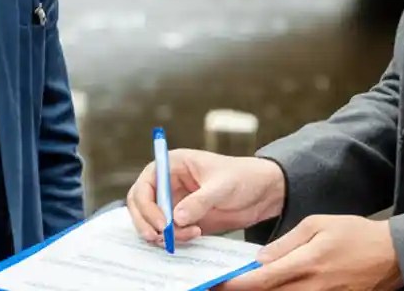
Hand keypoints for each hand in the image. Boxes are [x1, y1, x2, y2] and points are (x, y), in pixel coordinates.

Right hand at [126, 149, 284, 243]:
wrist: (262, 193)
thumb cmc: (243, 177)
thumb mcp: (222, 187)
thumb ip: (199, 201)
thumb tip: (176, 218)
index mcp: (173, 165)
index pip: (145, 184)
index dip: (147, 205)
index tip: (162, 224)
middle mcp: (168, 182)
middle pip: (140, 204)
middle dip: (147, 222)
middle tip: (160, 238)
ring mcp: (174, 201)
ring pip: (152, 221)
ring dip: (163, 233)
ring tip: (189, 234)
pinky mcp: (183, 218)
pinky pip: (167, 231)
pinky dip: (174, 238)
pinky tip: (194, 234)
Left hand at [219, 215, 402, 290]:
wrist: (391, 255)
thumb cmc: (354, 233)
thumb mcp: (318, 224)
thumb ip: (286, 242)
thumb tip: (260, 259)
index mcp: (307, 262)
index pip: (263, 279)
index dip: (237, 285)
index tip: (218, 284)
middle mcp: (313, 286)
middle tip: (222, 287)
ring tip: (246, 287)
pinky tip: (273, 288)